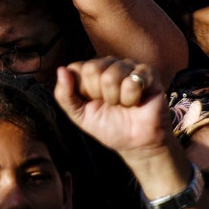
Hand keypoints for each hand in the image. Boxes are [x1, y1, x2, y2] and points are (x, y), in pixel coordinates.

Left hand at [54, 58, 170, 161]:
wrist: (137, 144)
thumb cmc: (109, 127)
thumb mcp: (79, 115)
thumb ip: (64, 95)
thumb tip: (61, 69)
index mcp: (90, 71)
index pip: (76, 69)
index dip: (83, 91)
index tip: (93, 102)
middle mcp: (109, 64)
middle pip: (92, 68)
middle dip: (99, 94)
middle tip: (110, 104)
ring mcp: (129, 66)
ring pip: (112, 75)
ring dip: (116, 99)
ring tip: (123, 105)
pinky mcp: (148, 73)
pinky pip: (132, 81)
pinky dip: (132, 98)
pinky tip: (137, 102)